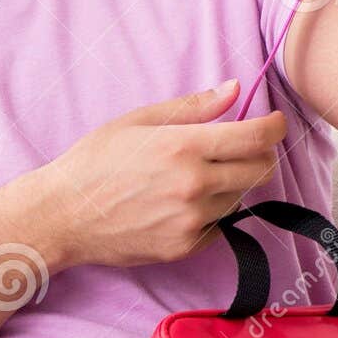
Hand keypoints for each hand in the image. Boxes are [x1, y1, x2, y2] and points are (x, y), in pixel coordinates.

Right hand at [29, 80, 285, 270]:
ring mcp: (191, 220)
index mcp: (184, 147)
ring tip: (195, 176)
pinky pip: (218, 225)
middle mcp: (194, 185)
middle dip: (259, 155)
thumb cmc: (95, 161)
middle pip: (259, 171)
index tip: (275, 122)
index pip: (256, 137)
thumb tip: (235, 90)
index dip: (274, 127)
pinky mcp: (185, 246)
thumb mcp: (139, 121)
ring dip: (230, 184)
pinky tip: (180, 203)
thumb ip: (193, 107)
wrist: (63, 214)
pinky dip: (210, 212)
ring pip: (239, 198)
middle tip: (241, 148)